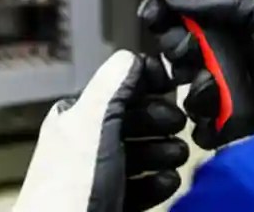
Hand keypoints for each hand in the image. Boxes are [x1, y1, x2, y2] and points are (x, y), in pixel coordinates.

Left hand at [13, 50, 188, 211]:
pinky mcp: (109, 201)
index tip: (173, 89)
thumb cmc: (72, 184)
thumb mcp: (93, 123)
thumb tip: (131, 57)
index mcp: (75, 117)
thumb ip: (113, 87)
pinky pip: (138, 185)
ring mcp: (97, 175)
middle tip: (181, 127)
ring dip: (163, 152)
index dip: (147, 86)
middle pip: (133, 122)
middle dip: (160, 122)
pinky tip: (170, 182)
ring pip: (139, 154)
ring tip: (179, 157)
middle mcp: (85, 142)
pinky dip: (156, 182)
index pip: (117, 88)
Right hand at [138, 0, 253, 148]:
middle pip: (174, 51)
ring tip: (217, 88)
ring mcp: (228, 88)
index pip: (180, 10)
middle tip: (191, 51)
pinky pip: (202, 128)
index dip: (162, 12)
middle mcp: (224, 50)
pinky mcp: (233, 124)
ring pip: (184, 92)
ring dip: (195, 90)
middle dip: (177, 52)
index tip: (154, 17)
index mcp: (229, 14)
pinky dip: (209, 125)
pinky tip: (226, 115)